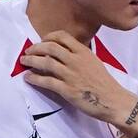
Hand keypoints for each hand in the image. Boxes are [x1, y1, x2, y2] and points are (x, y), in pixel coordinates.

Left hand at [21, 31, 135, 124]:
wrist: (113, 100)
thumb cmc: (105, 83)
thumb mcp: (94, 62)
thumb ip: (80, 56)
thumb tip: (64, 53)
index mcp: (83, 52)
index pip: (62, 36)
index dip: (48, 37)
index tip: (41, 41)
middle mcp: (76, 60)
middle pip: (50, 47)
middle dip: (35, 48)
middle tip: (28, 51)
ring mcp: (71, 75)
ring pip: (46, 63)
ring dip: (31, 61)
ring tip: (24, 62)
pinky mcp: (67, 90)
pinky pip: (46, 81)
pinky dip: (35, 78)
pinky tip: (28, 78)